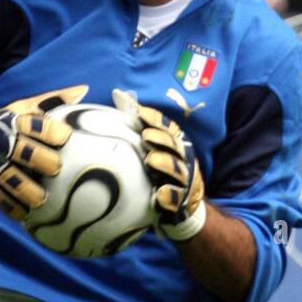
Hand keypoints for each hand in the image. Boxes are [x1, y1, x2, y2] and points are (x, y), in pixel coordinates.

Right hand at [0, 86, 87, 221]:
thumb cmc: (4, 125)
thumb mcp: (22, 109)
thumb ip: (51, 101)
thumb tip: (83, 91)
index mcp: (14, 123)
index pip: (35, 125)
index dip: (51, 131)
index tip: (66, 138)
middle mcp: (4, 144)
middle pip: (25, 152)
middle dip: (41, 160)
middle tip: (56, 168)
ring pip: (12, 179)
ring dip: (27, 190)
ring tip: (41, 199)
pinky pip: (1, 198)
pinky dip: (13, 208)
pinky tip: (26, 215)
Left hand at [112, 89, 205, 240]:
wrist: (183, 206)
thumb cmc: (160, 173)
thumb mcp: (151, 147)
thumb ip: (138, 124)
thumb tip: (118, 94)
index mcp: (175, 146)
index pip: (169, 128)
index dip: (156, 120)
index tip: (140, 113)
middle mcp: (182, 160)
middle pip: (174, 146)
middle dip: (161, 139)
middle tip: (145, 136)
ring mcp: (183, 181)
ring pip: (177, 171)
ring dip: (165, 164)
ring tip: (151, 160)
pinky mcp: (180, 201)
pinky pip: (176, 199)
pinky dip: (169, 196)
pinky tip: (159, 195)